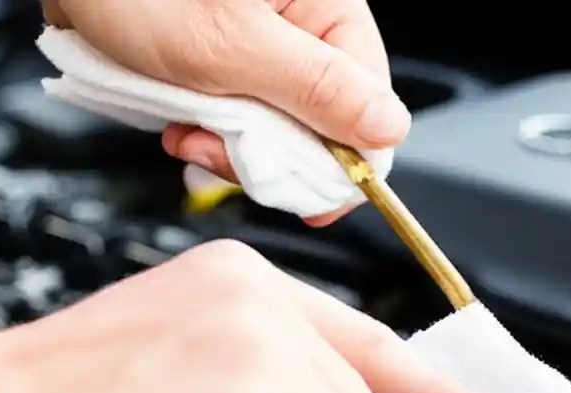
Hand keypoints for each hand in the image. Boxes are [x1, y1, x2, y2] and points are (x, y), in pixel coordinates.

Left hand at [41, 0, 405, 226]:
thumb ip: (317, 89)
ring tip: (186, 130)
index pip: (370, 107)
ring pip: (280, 126)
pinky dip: (211, 129)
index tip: (299, 196)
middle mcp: (306, 23)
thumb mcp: (232, 46)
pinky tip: (180, 119)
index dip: (340, 162)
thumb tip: (389, 127)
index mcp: (328, 6)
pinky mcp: (229, 56)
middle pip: (325, 123)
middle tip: (213, 148)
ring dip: (232, 146)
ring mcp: (267, 42)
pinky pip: (242, 114)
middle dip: (270, 154)